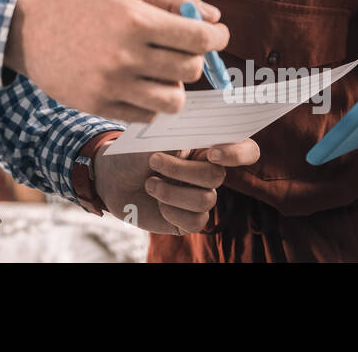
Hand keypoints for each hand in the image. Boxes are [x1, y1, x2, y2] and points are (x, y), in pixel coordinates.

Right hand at [5, 0, 226, 121]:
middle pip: (191, 70)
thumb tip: (214, 17)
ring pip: (174, 101)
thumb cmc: (80, 1)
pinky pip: (147, 116)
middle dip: (194, 58)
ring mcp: (112, 85)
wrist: (26, 27)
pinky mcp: (99, 105)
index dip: (217, 37)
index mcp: (135, 20)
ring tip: (160, 71)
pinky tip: (137, 84)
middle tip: (179, 48)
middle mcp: (125, 56)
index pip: (199, 38)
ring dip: (175, 85)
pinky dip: (151, 103)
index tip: (215, 35)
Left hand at [93, 138, 260, 234]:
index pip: (246, 150)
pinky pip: (195, 220)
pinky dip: (171, 211)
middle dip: (182, 170)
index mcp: (207, 146)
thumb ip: (179, 137)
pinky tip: (156, 203)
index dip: (238, 153)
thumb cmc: (134, 152)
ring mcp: (201, 196)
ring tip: (149, 182)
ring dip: (170, 191)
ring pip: (205, 199)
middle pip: (218, 175)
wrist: (111, 177)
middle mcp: (209, 172)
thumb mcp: (153, 138)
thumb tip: (197, 142)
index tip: (212, 153)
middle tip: (153, 161)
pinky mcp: (190, 219)